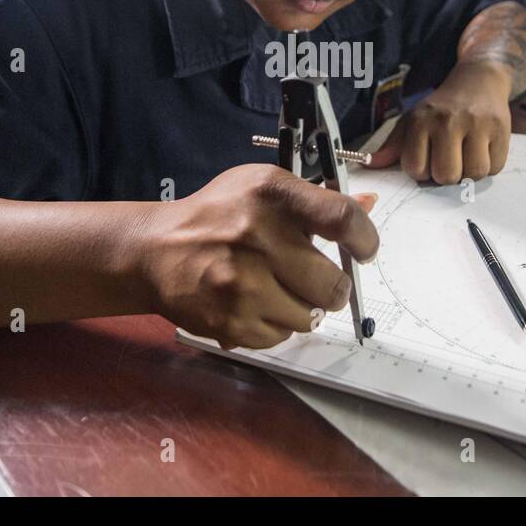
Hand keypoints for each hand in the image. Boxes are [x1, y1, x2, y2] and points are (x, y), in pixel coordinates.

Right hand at [141, 165, 378, 350]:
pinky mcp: (230, 321)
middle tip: (317, 282)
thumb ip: (317, 200)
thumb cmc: (217, 215)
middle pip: (331, 284)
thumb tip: (370, 204)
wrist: (155, 251)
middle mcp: (256, 236)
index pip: (341, 218)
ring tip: (276, 289)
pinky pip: (281, 337)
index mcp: (271, 194)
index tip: (364, 251)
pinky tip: (254, 304)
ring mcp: (241, 283)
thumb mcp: (262, 188)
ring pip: (309, 317)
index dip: (364, 240)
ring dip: (302, 308)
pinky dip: (276, 326)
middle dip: (331, 288)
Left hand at [366, 62, 511, 183]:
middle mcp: (448, 120)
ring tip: (466, 154)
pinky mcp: (501, 129)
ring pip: (474, 174)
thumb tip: (369, 165)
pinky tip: (482, 148)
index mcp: (422, 120)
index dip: (423, 171)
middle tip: (449, 158)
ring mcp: (477, 124)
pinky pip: (495, 167)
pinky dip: (489, 165)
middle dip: (447, 174)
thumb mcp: (413, 120)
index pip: (416, 169)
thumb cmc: (441, 107)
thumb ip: (393, 146)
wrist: (478, 80)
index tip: (428, 159)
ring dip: (470, 172)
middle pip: (446, 175)